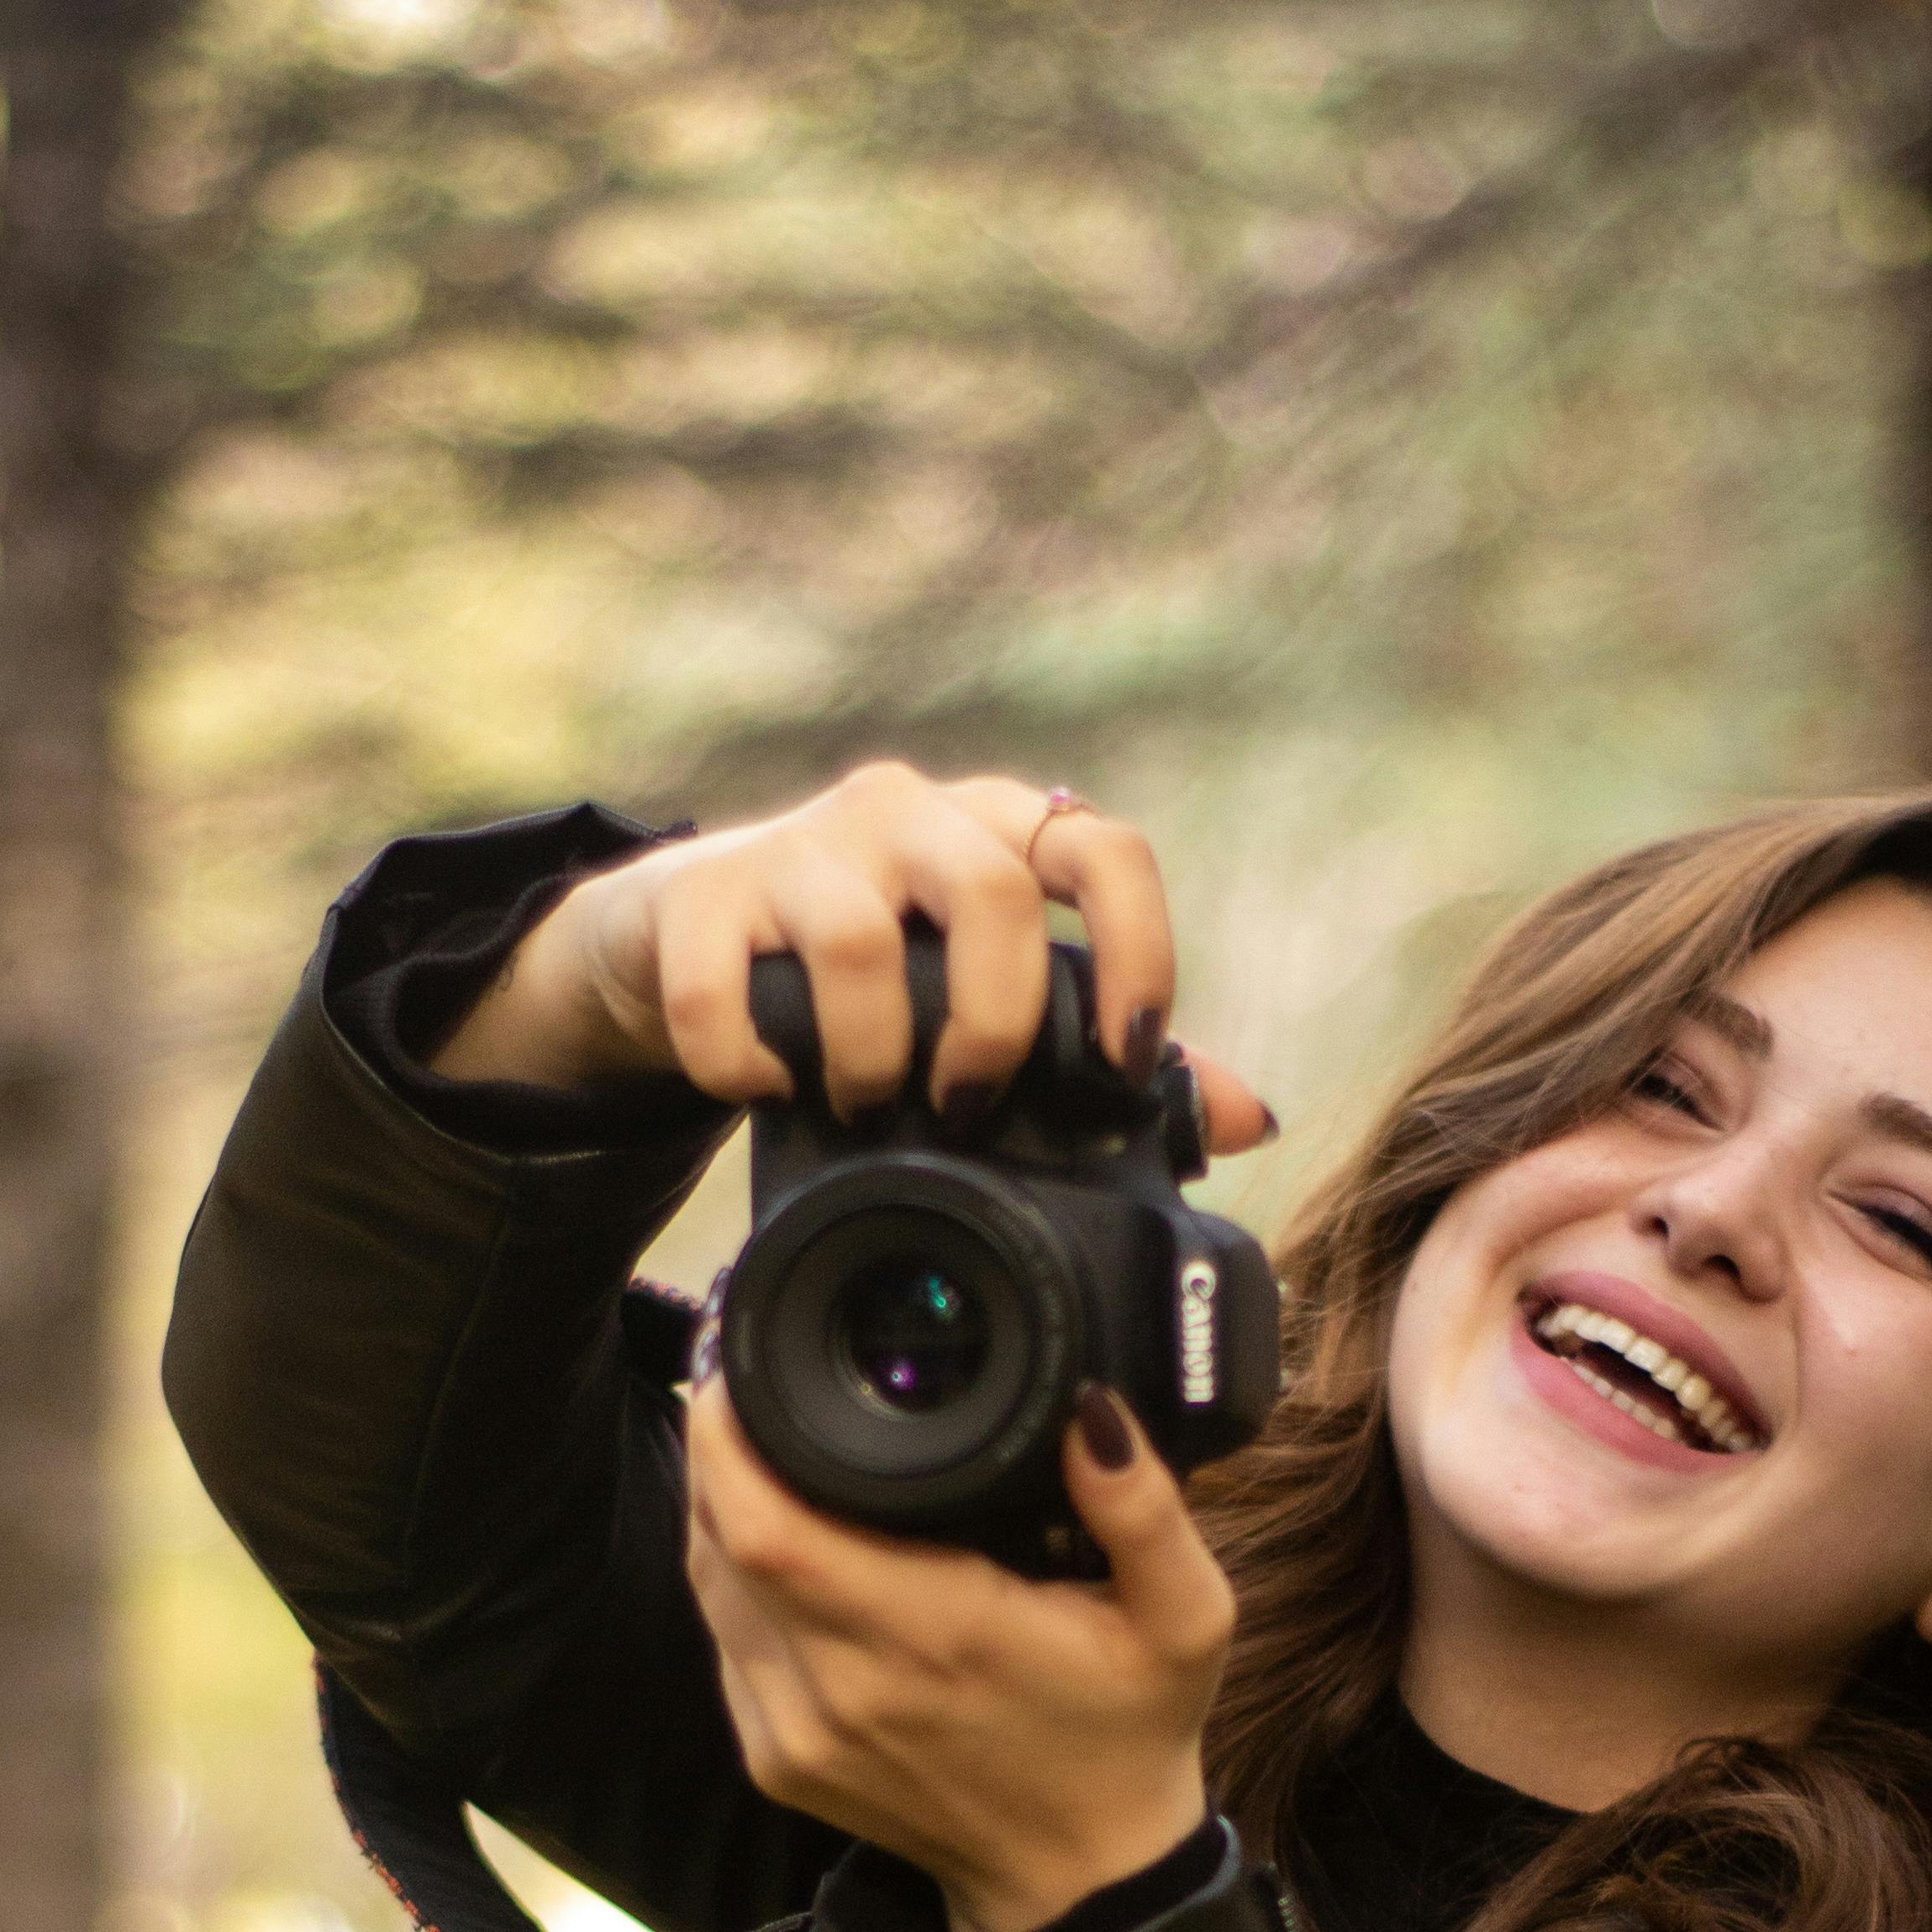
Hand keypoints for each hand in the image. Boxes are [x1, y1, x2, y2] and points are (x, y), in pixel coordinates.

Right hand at [432, 756, 1274, 1149]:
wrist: (682, 940)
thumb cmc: (870, 981)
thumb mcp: (986, 1001)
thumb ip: (1108, 1056)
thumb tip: (1249, 1116)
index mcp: (997, 835)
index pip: (1104, 847)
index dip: (1135, 949)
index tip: (1126, 1056)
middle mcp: (906, 816)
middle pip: (992, 895)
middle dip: (991, 1030)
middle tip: (960, 1106)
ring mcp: (798, 846)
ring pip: (860, 944)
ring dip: (869, 1059)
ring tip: (861, 1106)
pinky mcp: (697, 898)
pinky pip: (722, 991)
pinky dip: (746, 1063)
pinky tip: (764, 1090)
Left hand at [683, 1377, 1236, 1931]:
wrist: (1078, 1883)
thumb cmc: (1128, 1736)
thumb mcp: (1185, 1619)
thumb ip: (1145, 1511)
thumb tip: (1092, 1411)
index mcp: (934, 1637)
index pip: (770, 1526)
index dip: (732, 1437)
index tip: (746, 1365)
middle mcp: (844, 1689)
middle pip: (721, 1540)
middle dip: (720, 1448)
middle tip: (750, 1379)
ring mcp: (797, 1734)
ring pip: (709, 1585)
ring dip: (718, 1506)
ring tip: (756, 1439)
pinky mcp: (776, 1761)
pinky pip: (724, 1639)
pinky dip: (731, 1577)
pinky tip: (773, 1537)